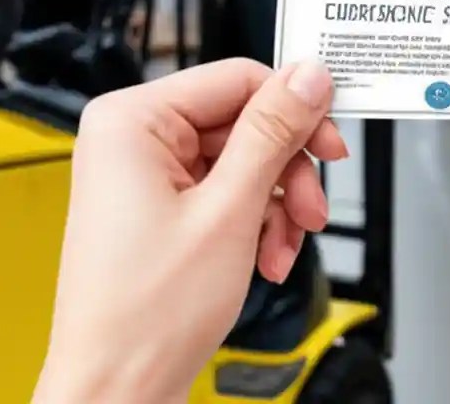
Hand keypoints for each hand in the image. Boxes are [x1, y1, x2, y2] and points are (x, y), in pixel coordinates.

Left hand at [34, 59, 345, 403]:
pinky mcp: (159, 209)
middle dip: (287, 173)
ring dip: (276, 205)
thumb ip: (272, 133)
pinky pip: (225, 193)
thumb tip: (307, 77)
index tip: (332, 141)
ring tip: (286, 245)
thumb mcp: (229, 210)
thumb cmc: (143, 315)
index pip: (236, 78)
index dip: (294, 109)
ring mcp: (144, 177)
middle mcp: (131, 141)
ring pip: (242, 162)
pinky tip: (266, 258)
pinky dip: (255, 224)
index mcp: (130, 121)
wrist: (117, 390)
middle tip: (311, 208)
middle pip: (244, 124)